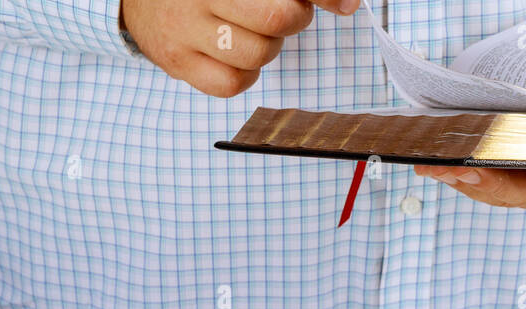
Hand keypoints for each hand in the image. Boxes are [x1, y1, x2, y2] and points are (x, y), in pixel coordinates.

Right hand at [121, 0, 360, 97]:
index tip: (337, 5)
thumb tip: (347, 5)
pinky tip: (235, 55)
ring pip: (256, 54)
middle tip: (284, 13)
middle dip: (292, 18)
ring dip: (267, 48)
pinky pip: (230, 84)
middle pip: (275, 18)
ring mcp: (184, 29)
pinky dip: (244, 74)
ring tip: (251, 31)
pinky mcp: (177, 62)